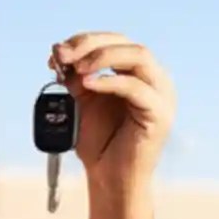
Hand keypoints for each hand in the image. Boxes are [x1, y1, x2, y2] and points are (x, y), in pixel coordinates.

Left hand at [49, 32, 176, 187]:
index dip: (86, 40)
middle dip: (92, 44)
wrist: (108, 178)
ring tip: (78, 68)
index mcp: (139, 73)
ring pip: (140, 56)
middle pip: (128, 44)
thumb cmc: (99, 140)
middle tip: (64, 55)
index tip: (58, 51)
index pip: (117, 41)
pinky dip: (111, 81)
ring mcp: (161, 96)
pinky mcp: (160, 115)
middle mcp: (155, 80)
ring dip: (104, 57)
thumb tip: (57, 49)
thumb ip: (74, 75)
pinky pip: (137, 88)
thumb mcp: (81, 99)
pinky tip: (89, 84)